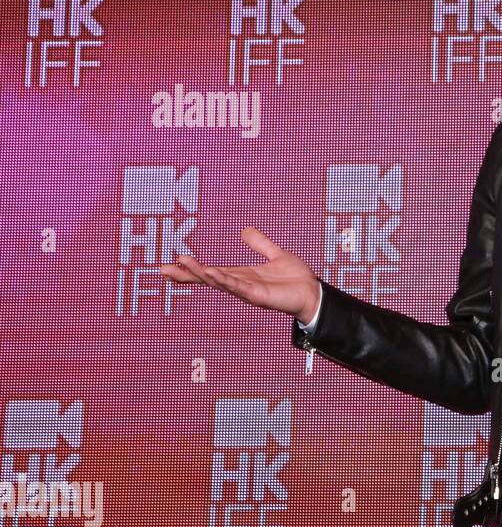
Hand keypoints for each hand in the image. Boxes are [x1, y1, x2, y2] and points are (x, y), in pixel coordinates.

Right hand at [159, 227, 321, 323]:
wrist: (313, 293)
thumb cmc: (296, 280)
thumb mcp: (275, 255)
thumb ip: (260, 244)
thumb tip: (245, 230)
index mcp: (242, 275)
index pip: (212, 271)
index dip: (193, 268)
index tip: (172, 262)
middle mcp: (241, 284)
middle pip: (208, 278)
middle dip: (186, 274)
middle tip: (163, 270)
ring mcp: (248, 291)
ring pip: (219, 282)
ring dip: (200, 274)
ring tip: (181, 264)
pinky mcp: (259, 295)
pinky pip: (238, 287)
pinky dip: (225, 280)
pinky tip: (212, 273)